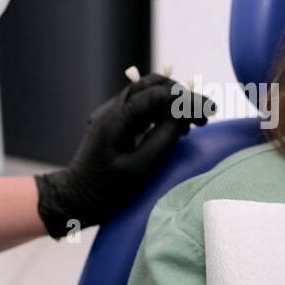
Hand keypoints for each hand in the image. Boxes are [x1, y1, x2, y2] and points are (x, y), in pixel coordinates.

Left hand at [35, 73, 215, 237]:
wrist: (76, 198)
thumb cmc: (105, 190)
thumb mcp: (138, 169)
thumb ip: (161, 141)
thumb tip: (180, 119)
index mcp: (117, 118)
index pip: (157, 95)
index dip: (186, 99)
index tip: (209, 110)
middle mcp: (114, 109)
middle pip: (153, 85)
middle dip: (182, 96)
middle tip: (204, 117)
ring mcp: (114, 114)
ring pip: (150, 94)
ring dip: (175, 104)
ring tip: (195, 123)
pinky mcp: (117, 123)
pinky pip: (144, 108)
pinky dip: (164, 113)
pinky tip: (178, 128)